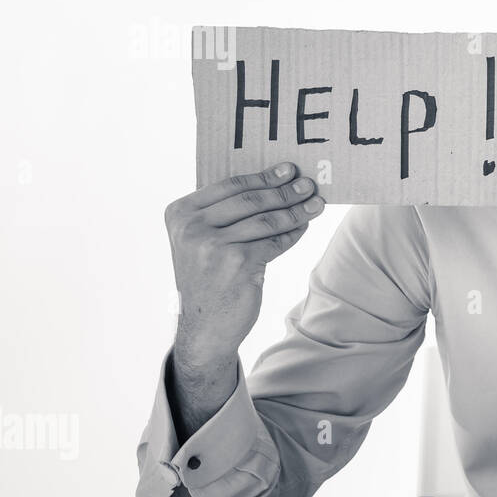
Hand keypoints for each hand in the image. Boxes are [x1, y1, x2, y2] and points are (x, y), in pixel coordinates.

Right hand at [165, 163, 323, 371]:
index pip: (229, 186)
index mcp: (180, 214)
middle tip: (309, 184)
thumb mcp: (202, 241)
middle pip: (250, 200)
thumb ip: (224, 214)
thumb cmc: (208, 278)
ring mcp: (213, 246)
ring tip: (316, 204)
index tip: (288, 169)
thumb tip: (273, 183)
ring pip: (266, 220)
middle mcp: (192, 227)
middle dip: (284, 191)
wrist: (204, 327)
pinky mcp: (237, 263)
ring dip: (296, 211)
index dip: (262, 176)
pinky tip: (303, 226)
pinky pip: (274, 242)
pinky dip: (292, 234)